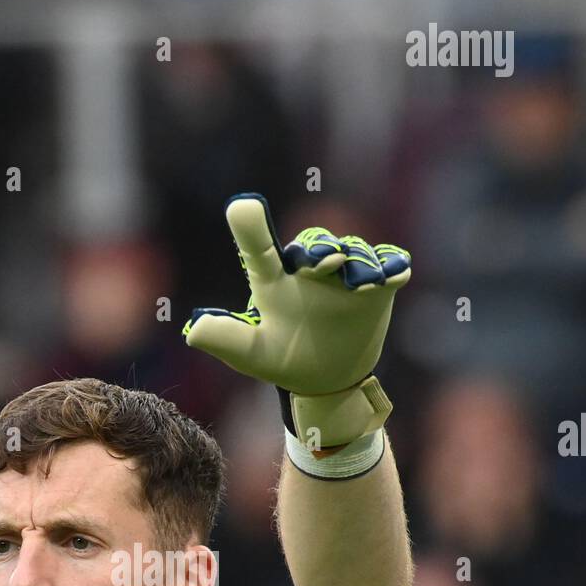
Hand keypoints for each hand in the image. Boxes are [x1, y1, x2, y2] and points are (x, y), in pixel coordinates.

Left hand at [183, 194, 410, 449]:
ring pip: (354, 253)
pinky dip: (391, 267)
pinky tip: (393, 276)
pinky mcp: (378, 285)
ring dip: (359, 262)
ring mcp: (345, 274)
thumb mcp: (253, 355)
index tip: (241, 207)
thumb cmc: (284, 360)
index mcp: (274, 281)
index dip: (250, 229)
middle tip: (327, 262)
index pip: (259, 250)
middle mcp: (309, 269)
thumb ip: (227, 339)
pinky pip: (388, 265)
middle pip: (315, 244)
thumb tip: (192, 331)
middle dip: (321, 249)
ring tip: (363, 283)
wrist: (329, 379)